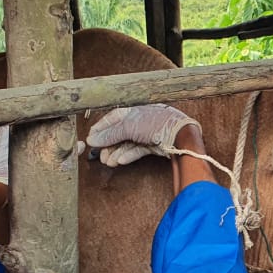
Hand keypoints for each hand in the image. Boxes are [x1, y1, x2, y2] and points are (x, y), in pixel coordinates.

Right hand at [85, 104, 201, 167]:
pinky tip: (120, 161)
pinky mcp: (154, 145)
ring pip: (128, 144)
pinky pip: (137, 150)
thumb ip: (111, 134)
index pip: (113, 118)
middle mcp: (140, 121)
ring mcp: (147, 134)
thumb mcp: (129, 126)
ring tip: (109, 162)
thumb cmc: (157, 123)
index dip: (101, 128)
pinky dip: (128, 155)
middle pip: (119, 133)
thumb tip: (92, 139)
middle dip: (109, 145)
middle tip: (100, 156)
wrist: (180, 135)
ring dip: (117, 153)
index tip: (91, 138)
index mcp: (134, 111)